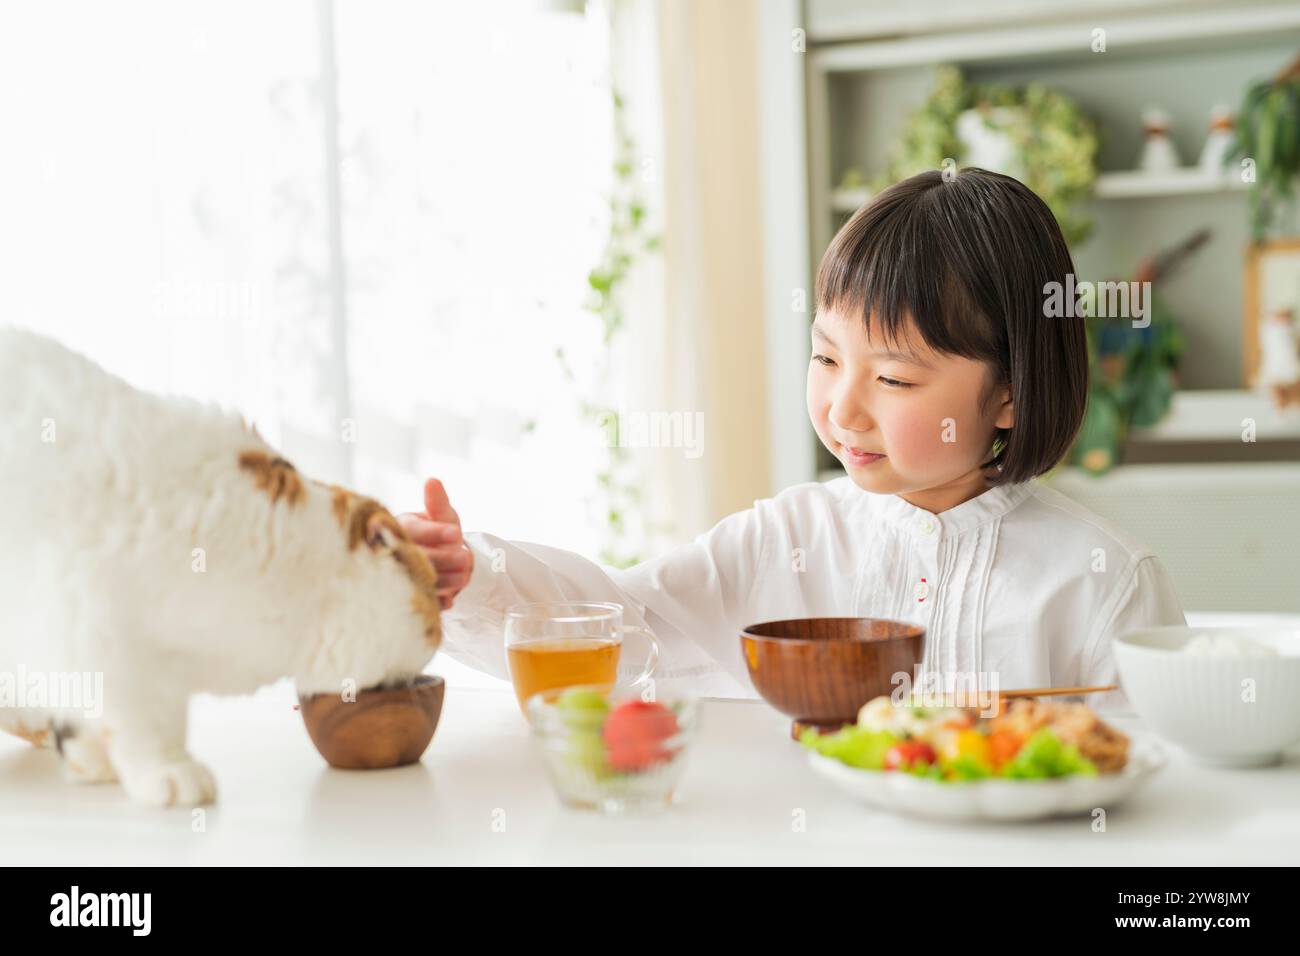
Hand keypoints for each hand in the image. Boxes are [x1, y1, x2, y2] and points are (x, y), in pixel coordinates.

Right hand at [397, 478, 473, 609]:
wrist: (443, 562)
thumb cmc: (439, 532)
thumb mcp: (442, 515)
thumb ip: (438, 503)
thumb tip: (432, 481)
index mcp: (396, 526)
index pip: (411, 529)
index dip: (433, 532)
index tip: (456, 533)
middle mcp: (390, 550)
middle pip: (412, 556)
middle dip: (442, 558)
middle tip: (466, 559)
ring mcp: (396, 575)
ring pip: (416, 580)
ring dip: (442, 581)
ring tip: (465, 577)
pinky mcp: (404, 596)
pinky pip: (417, 602)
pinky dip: (434, 603)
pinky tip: (449, 601)